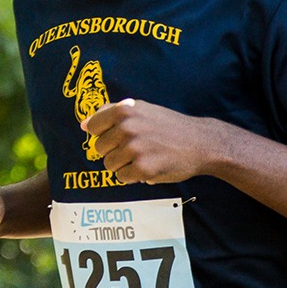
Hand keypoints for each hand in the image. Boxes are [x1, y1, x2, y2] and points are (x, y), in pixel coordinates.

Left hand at [83, 99, 220, 184]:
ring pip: (110, 165)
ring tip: (145, 158)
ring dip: (124, 165)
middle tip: (139, 148)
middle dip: (116, 151)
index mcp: (124, 111)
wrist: (202, 142)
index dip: (106, 134)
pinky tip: (150, 167)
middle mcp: (127, 128)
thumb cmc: (170, 126)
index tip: (123, 136)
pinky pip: (123, 177)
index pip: (93, 127)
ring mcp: (135, 149)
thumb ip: (111, 113)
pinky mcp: (143, 169)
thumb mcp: (142, 109)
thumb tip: (83, 125)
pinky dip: (134, 176)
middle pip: (100, 149)